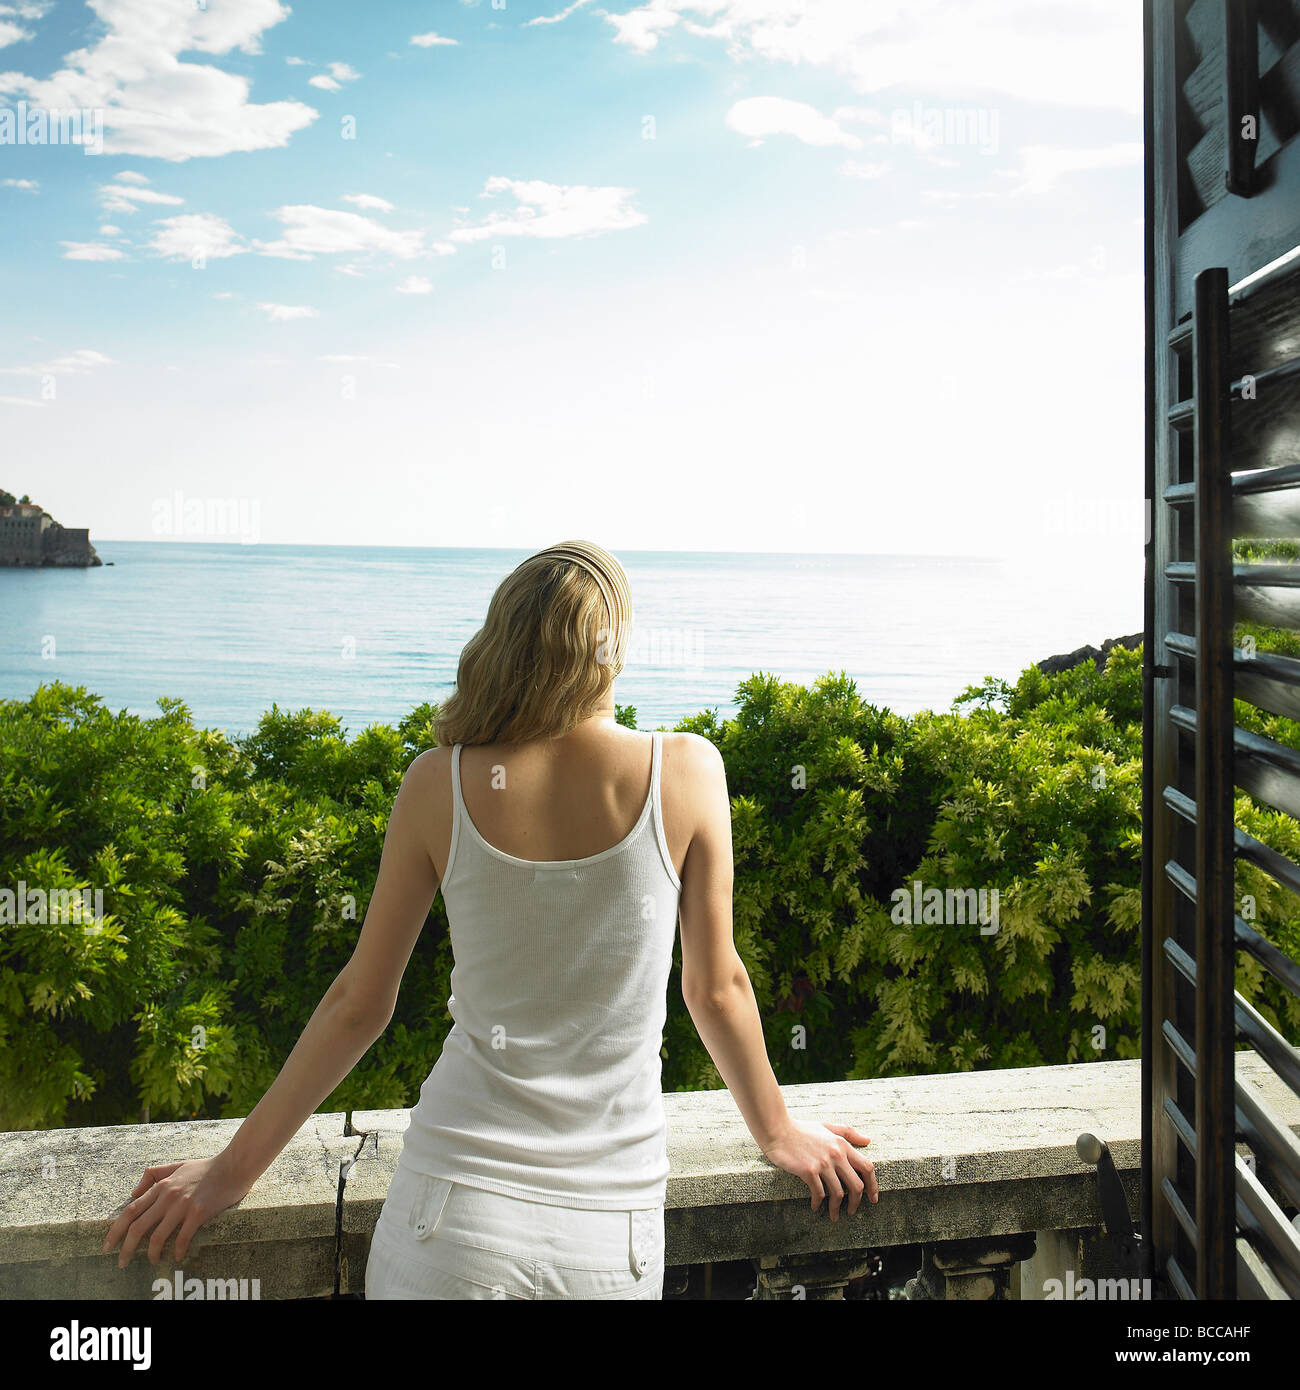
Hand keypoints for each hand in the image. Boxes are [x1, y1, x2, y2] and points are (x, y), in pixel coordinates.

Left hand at [102, 1155, 252, 1268]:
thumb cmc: (207, 1167)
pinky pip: (182, 1238)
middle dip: (126, 1248)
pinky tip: (177, 1257)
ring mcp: (183, 1205)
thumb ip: (154, 1174)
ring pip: (157, 1236)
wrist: (235, 1165)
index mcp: (162, 1186)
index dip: (115, 1230)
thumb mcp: (177, 1165)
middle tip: (121, 1262)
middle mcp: (168, 1196)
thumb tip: (133, 1193)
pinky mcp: (199, 1213)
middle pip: (138, 1227)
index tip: (108, 1245)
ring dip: (151, 1254)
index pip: (131, 1210)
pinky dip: (177, 1251)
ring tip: (152, 1262)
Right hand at [760, 1120, 877, 1220]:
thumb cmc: (801, 1129)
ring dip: (836, 1208)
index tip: (872, 1198)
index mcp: (842, 1144)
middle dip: (856, 1203)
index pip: (867, 1168)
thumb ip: (848, 1132)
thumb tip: (868, 1140)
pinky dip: (818, 1203)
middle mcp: (836, 1155)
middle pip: (856, 1185)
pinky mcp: (808, 1171)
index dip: (873, 1186)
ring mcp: (823, 1163)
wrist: (777, 1129)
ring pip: (838, 1194)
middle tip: (851, 1211)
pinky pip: (819, 1194)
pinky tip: (815, 1207)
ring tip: (833, 1215)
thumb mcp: (826, 1126)